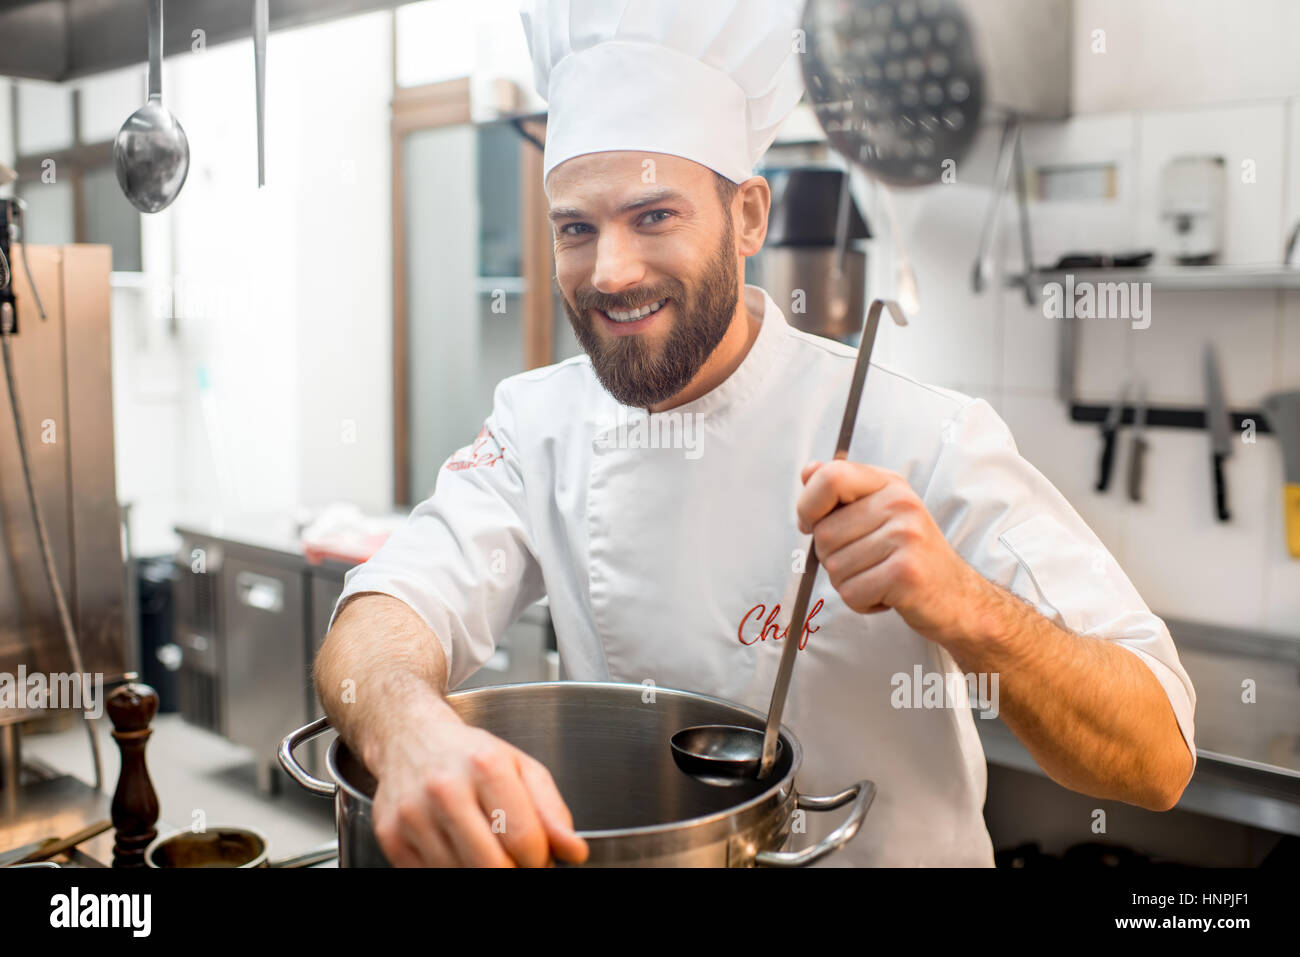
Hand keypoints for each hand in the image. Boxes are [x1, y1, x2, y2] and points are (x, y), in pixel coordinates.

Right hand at [371, 718, 588, 866]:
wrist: (408, 736)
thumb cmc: (469, 755)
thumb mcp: (521, 768)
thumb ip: (552, 811)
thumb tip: (574, 851)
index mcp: (486, 766)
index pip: (526, 840)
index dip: (541, 860)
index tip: (539, 856)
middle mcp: (445, 789)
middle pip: (493, 867)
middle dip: (514, 872)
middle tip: (516, 860)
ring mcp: (414, 815)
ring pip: (462, 877)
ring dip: (483, 873)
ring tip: (489, 851)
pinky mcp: (391, 837)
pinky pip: (432, 877)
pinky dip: (454, 872)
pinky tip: (459, 851)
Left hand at [796, 459, 982, 642]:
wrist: (958, 597)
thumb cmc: (911, 555)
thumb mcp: (881, 511)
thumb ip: (843, 490)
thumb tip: (808, 471)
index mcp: (890, 484)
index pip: (831, 477)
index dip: (807, 505)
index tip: (809, 524)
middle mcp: (900, 504)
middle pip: (824, 533)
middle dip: (832, 557)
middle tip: (867, 562)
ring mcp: (906, 537)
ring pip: (834, 567)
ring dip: (848, 582)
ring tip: (879, 577)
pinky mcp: (905, 573)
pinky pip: (851, 592)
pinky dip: (862, 602)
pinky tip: (886, 595)